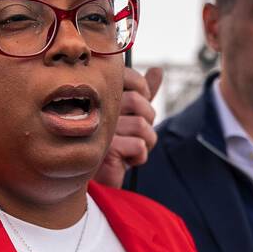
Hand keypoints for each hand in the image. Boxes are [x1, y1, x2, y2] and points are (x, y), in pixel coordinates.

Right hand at [91, 65, 162, 188]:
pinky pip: (140, 146)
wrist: (97, 180)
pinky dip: (139, 157)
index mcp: (99, 96)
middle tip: (133, 135)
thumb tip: (158, 70)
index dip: (143, 89)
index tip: (139, 105)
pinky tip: (124, 162)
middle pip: (139, 102)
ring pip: (142, 125)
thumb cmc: (113, 146)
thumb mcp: (130, 116)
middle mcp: (94, 109)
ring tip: (129, 149)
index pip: (129, 76)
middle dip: (147, 121)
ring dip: (145, 142)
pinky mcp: (107, 149)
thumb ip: (142, 94)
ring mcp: (98, 128)